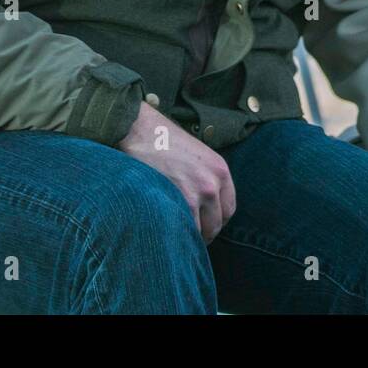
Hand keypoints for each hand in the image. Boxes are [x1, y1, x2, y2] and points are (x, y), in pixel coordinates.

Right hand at [119, 101, 236, 242]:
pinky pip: (186, 230)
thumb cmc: (162, 142)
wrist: (139, 131)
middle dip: (204, 233)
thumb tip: (204, 208)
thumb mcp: (197, 156)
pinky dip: (178, 236)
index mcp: (220, 171)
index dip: (216, 221)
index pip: (228, 209)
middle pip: (217, 223)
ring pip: (202, 231)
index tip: (205, 226)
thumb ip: (206, 178)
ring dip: (190, 237)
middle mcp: (214, 183)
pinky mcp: (180, 201)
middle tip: (188, 237)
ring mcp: (198, 193)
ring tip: (176, 237)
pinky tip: (167, 233)